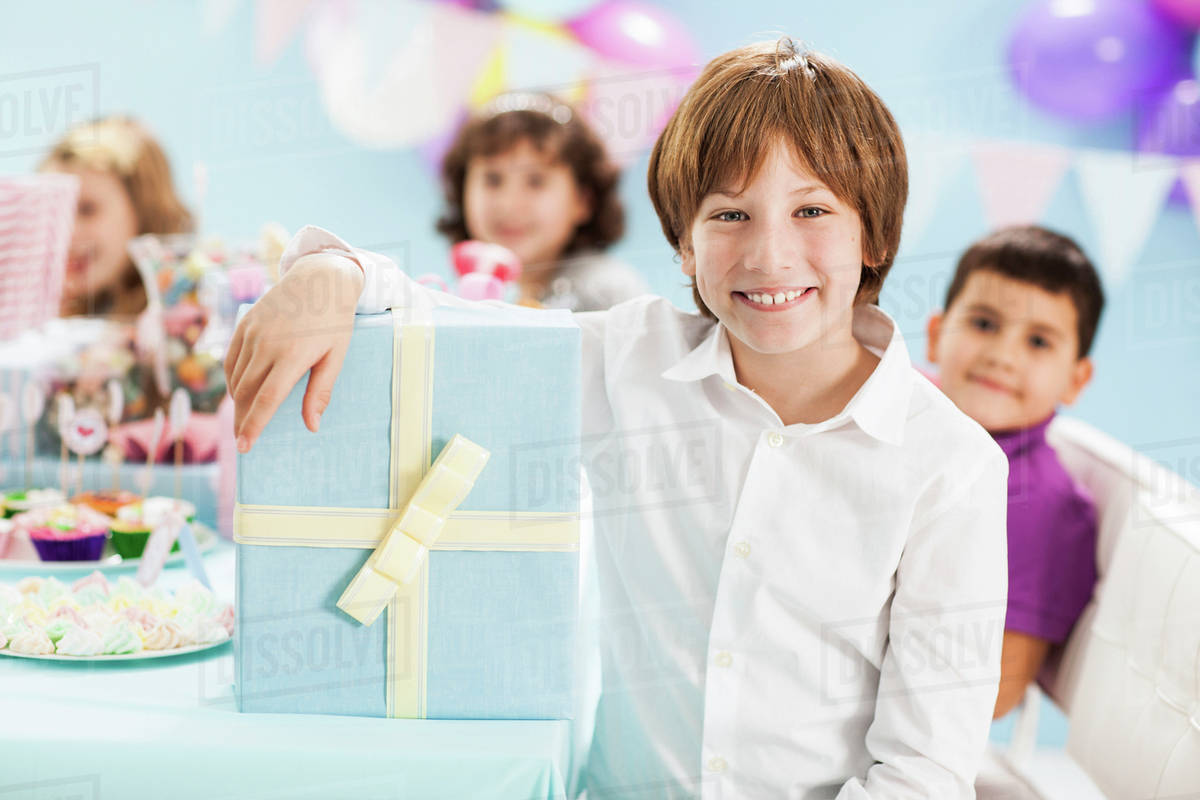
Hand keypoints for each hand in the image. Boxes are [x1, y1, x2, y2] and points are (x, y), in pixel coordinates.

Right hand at [224, 254, 363, 452]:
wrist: (321, 277)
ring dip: (237, 402)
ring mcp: (252, 333)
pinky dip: (232, 379)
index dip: (254, 425)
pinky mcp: (245, 324)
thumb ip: (321, 392)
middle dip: (242, 419)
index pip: (266, 400)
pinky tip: (239, 391)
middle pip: (245, 393)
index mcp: (292, 355)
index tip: (246, 446)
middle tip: (243, 439)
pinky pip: (231, 360)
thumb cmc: (335, 320)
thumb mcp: (336, 356)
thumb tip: (312, 425)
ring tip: (242, 419)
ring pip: (236, 378)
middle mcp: (266, 344)